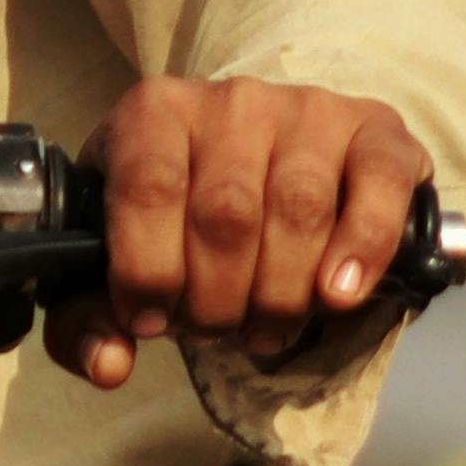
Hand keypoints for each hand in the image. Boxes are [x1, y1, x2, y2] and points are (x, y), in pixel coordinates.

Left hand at [46, 80, 430, 391]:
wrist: (264, 162)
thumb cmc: (179, 220)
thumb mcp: (113, 260)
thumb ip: (88, 318)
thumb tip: (109, 365)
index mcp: (153, 114)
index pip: (148, 188)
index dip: (149, 270)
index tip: (151, 321)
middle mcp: (232, 100)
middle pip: (227, 213)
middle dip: (216, 299)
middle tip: (214, 329)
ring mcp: (308, 110)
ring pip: (298, 209)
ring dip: (281, 294)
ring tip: (266, 327)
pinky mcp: (375, 130)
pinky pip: (377, 184)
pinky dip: (363, 246)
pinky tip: (339, 294)